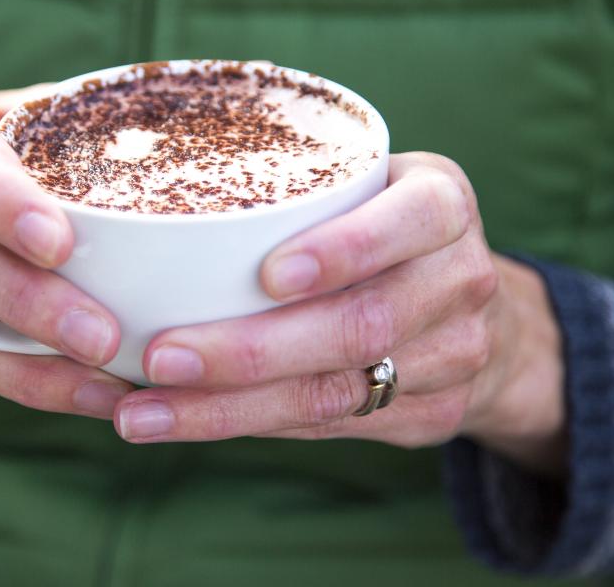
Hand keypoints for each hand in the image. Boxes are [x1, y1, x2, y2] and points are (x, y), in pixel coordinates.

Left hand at [113, 153, 566, 474]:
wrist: (470, 306)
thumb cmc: (383, 227)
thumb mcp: (368, 185)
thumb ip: (298, 189)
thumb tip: (146, 213)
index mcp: (443, 204)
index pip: (412, 221)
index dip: (345, 249)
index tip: (268, 275)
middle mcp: (459, 281)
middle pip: (361, 326)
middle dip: (251, 351)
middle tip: (158, 357)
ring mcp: (454, 356)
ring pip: (334, 394)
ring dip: (227, 407)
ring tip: (142, 411)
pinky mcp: (429, 416)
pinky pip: (326, 427)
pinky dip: (245, 424)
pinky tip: (180, 422)